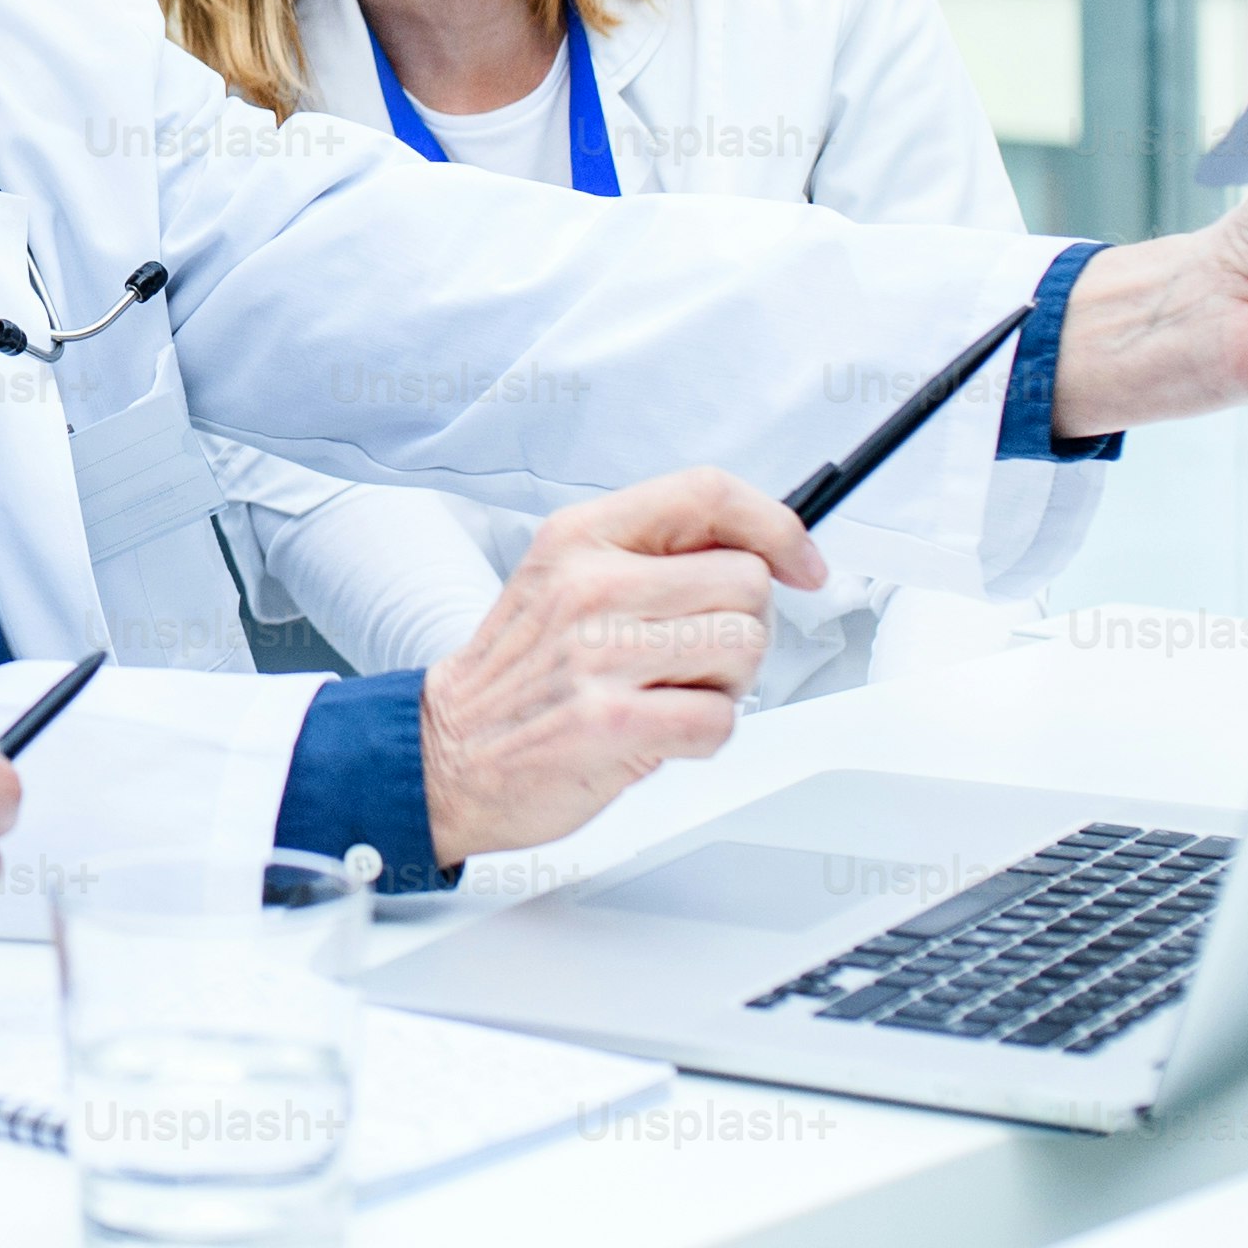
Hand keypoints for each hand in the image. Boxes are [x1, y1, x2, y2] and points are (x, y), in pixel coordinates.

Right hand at [416, 473, 820, 863]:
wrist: (447, 754)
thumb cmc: (520, 675)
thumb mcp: (563, 578)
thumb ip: (650, 555)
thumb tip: (760, 549)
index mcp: (579, 538)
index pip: (706, 493)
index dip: (775, 525)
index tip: (800, 562)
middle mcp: (589, 586)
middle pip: (746, 582)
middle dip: (740, 627)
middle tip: (690, 655)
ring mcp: (599, 654)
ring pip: (746, 647)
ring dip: (727, 684)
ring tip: (669, 691)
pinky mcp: (612, 722)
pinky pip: (721, 720)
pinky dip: (704, 735)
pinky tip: (658, 730)